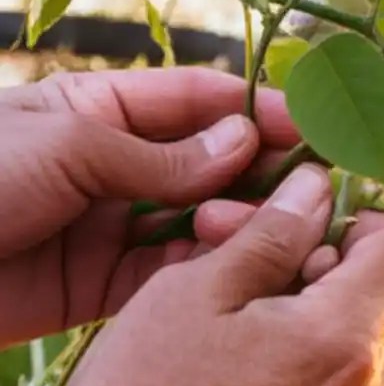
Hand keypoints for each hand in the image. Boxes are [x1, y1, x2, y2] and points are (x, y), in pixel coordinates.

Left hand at [0, 67, 299, 345]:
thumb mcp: (69, 144)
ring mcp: (112, 225)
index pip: (200, 99)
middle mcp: (118, 163)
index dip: (258, 108)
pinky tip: (228, 266)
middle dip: (260, 170)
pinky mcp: (101, 287)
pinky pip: (168, 275)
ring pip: (199, 220)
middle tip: (311, 185)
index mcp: (104, 107)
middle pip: (211, 161)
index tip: (313, 122)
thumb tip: (244, 142)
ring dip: (235, 222)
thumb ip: (160, 153)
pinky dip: (202, 271)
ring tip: (261, 227)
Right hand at [72, 165, 383, 385]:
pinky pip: (349, 367)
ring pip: (370, 325)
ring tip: (232, 289)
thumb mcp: (193, 298)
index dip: (360, 213)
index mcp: (347, 341)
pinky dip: (309, 337)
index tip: (297, 212)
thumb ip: (270, 234)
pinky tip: (243, 336)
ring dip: (313, 292)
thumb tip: (318, 186)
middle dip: (329, 249)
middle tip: (245, 241)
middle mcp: (374, 384)